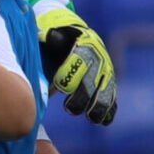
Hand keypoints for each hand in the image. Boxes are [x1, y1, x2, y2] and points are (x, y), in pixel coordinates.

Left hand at [37, 7, 115, 124]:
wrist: (77, 33)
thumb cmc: (57, 36)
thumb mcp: (50, 32)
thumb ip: (48, 37)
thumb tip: (42, 35)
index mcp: (82, 44)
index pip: (78, 59)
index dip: (69, 73)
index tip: (60, 87)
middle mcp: (98, 56)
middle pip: (92, 78)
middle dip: (83, 95)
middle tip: (70, 109)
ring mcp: (106, 69)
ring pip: (105, 88)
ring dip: (99, 104)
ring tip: (93, 119)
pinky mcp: (108, 80)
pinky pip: (111, 94)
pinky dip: (109, 108)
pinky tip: (105, 121)